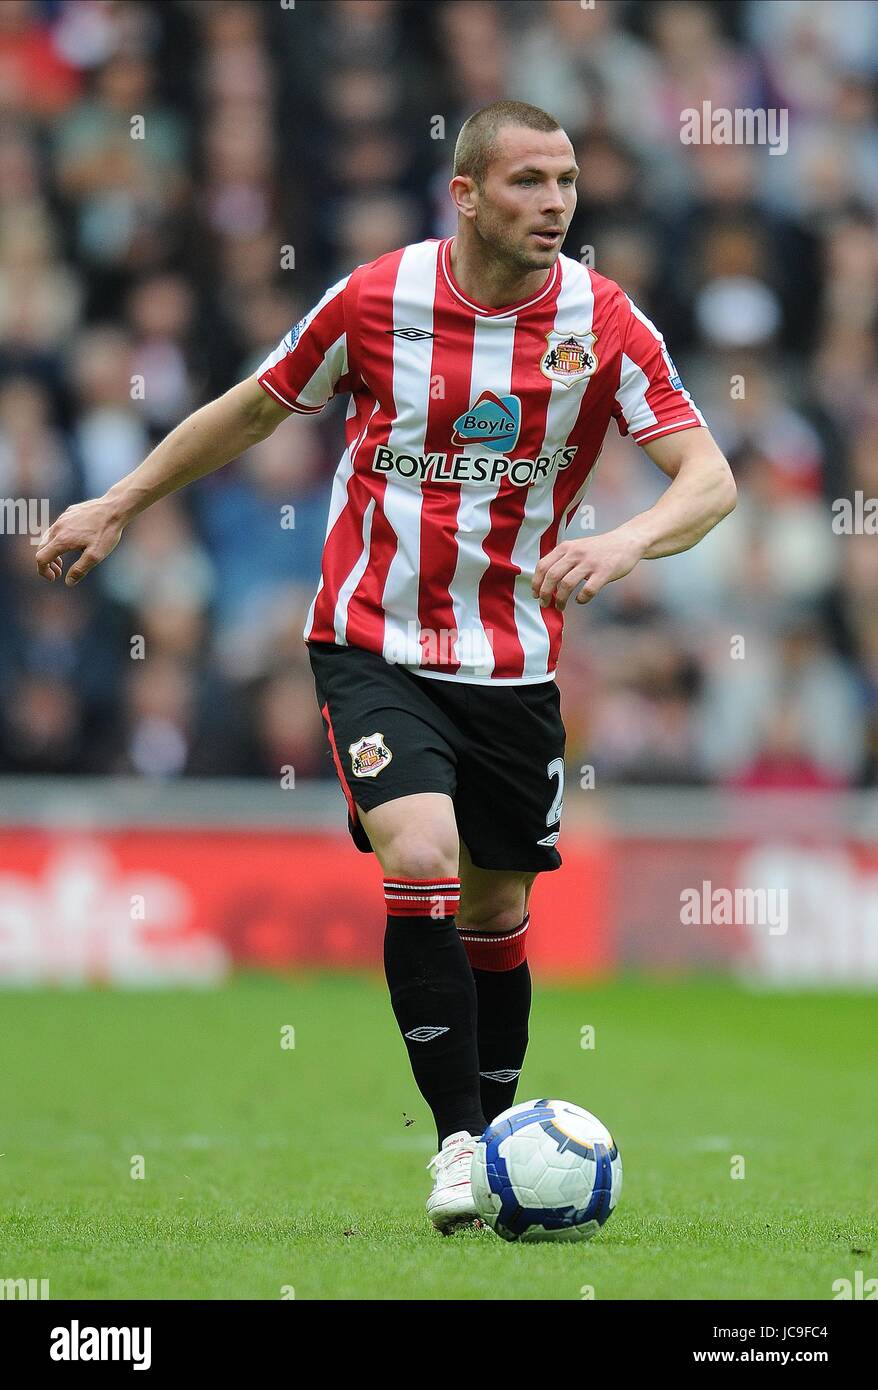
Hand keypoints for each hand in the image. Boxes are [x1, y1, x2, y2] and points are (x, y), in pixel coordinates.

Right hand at [35, 497, 124, 585]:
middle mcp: (58, 528)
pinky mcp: (69, 513)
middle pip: (42, 548)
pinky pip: (57, 528)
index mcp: (62, 540)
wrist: (114, 508)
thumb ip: (80, 570)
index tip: (54, 578)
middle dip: (47, 563)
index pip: (41, 558)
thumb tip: (68, 582)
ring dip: (51, 552)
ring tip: (62, 561)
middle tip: (58, 573)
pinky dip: (57, 540)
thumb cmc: (106, 532)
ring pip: (48, 537)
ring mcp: (62, 519)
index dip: (43, 571)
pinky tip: (72, 543)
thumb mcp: (95, 555)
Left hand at [532, 527, 646, 610]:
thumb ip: (562, 559)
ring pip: (566, 585)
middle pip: (552, 576)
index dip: (536, 582)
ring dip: (560, 600)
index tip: (535, 594)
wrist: (626, 541)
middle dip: (545, 594)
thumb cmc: (599, 549)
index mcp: (566, 547)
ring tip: (560, 607)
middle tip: (544, 604)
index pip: (543, 566)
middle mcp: (576, 553)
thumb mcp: (577, 547)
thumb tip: (544, 581)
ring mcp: (590, 563)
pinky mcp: (604, 572)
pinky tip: (580, 600)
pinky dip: (581, 599)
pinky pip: (587, 590)